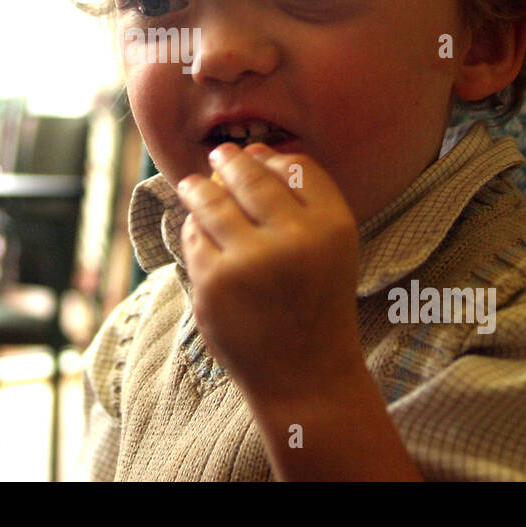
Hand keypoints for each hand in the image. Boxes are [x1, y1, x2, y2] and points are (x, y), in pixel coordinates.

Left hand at [175, 142, 362, 403]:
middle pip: (250, 175)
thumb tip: (251, 150)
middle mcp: (294, 239)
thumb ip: (301, 199)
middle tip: (218, 155)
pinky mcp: (212, 282)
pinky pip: (194, 235)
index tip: (255, 155)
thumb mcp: (331, 247)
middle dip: (228, 160)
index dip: (270, 157)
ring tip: (193, 185)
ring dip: (199, 188)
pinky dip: (194, 229)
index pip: (295, 166)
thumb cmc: (315, 302)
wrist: (304, 376)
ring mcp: (248, 261)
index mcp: (332, 226)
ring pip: (211, 199)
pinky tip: (199, 231)